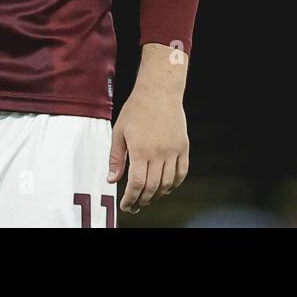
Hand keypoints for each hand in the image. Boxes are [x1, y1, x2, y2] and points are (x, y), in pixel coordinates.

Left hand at [108, 85, 188, 213]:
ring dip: (158, 195)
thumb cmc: (137, 109)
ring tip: (149, 198)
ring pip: (167, 183)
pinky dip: (174, 184)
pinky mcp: (183, 147)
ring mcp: (173, 150)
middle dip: (142, 201)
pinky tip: (166, 187)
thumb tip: (112, 180)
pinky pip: (182, 173)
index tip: (126, 205)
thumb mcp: (119, 132)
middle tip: (135, 205)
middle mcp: (159, 153)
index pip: (137, 185)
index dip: (131, 199)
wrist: (159, 91)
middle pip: (152, 188)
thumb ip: (116, 158)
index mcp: (140, 150)